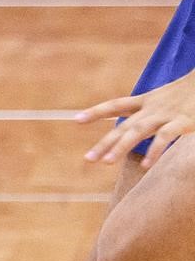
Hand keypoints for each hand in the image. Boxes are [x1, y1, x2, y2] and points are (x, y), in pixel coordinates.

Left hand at [77, 69, 194, 165]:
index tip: (76, 120)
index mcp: (147, 100)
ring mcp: (167, 114)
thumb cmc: (191, 94)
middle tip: (88, 159)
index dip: (96, 111)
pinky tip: (146, 166)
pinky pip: (165, 137)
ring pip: (138, 130)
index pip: (116, 104)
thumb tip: (138, 127)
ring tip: (106, 162)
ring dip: (121, 146)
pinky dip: (155, 150)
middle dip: (105, 143)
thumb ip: (152, 112)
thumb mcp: (167, 98)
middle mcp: (153, 107)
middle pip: (124, 126)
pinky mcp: (184, 122)